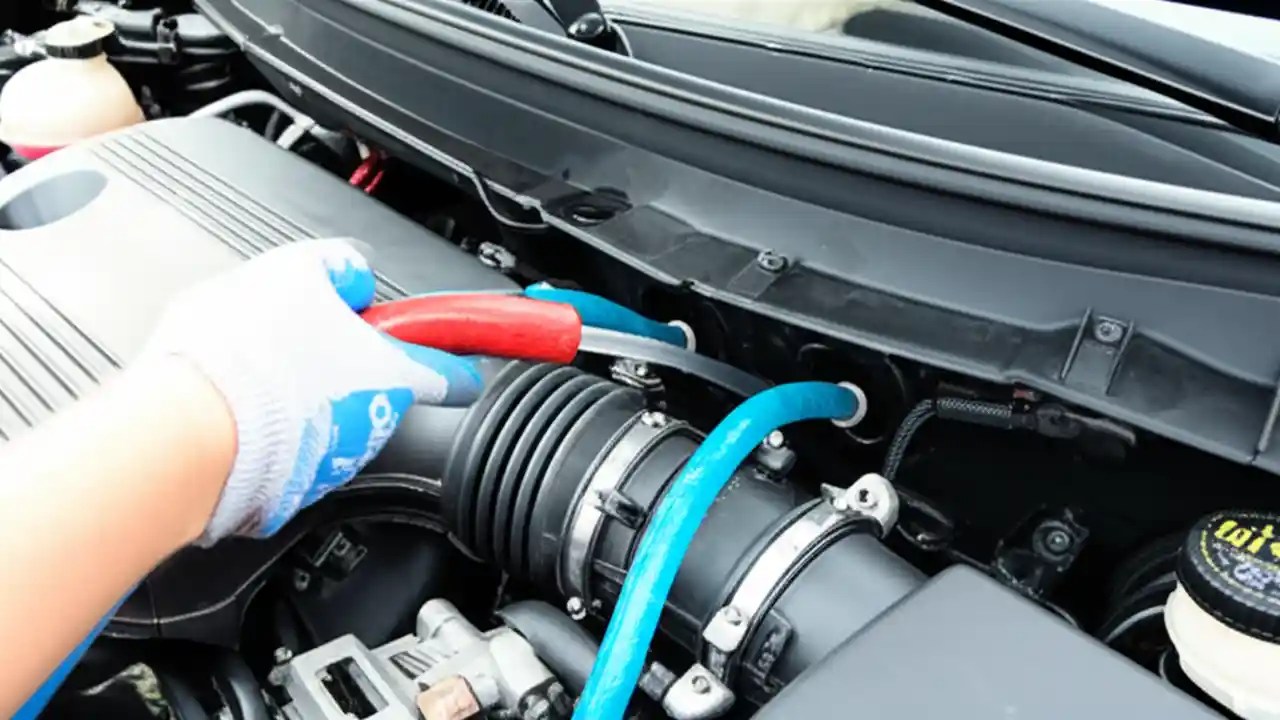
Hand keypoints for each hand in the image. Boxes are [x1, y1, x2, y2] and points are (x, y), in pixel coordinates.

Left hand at [145, 239, 480, 543]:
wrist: (186, 449)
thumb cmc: (281, 397)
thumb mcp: (391, 384)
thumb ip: (434, 374)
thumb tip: (461, 375)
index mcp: (304, 266)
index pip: (365, 277)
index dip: (391, 319)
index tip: (402, 351)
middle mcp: (249, 283)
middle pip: (318, 323)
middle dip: (341, 364)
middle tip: (359, 402)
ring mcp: (207, 329)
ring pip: (274, 361)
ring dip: (294, 395)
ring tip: (309, 438)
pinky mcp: (177, 379)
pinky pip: (234, 396)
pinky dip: (252, 422)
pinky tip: (267, 452)